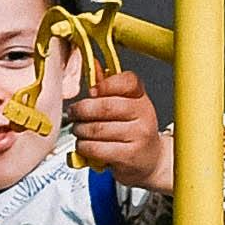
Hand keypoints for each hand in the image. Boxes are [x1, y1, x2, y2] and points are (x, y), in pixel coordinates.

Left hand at [70, 69, 172, 193]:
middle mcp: (144, 114)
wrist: (150, 160)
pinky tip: (84, 145)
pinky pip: (97, 148)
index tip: (92, 91)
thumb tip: (93, 63)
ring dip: (80, 130)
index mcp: (141, 97)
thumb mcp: (125, 104)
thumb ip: (107, 86)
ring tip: (79, 130)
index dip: (105, 85)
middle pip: (104, 106)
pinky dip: (84, 147)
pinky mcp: (129, 156)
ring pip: (97, 129)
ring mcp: (138, 135)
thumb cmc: (133, 130)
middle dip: (81, 110)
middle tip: (73, 113)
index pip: (127, 81)